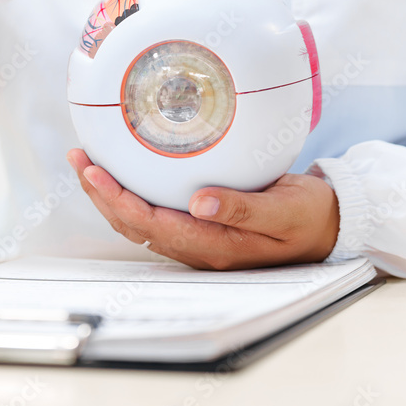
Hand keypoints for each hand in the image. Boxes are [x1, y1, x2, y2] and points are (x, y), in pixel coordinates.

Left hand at [67, 149, 339, 269]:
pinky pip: (153, 213)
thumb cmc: (308, 217)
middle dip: (101, 193)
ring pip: (139, 221)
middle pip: (134, 225)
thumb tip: (199, 203)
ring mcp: (196, 239)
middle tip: (78, 158)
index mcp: (214, 246)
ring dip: (109, 194)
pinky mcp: (199, 227)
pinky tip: (119, 173)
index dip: (118, 200)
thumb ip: (242, 209)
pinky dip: (129, 192)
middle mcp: (197, 247)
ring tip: (86, 162)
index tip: (94, 171)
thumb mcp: (283, 211)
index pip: (151, 225)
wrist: (328, 227)